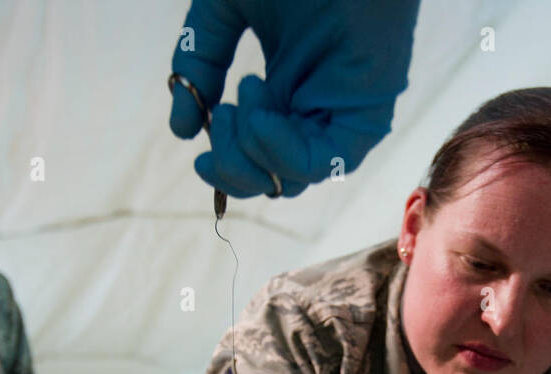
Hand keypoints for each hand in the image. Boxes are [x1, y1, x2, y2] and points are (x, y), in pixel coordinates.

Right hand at [169, 0, 418, 197]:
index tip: (198, 153)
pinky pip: (328, 162)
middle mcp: (312, 107)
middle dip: (234, 168)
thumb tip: (182, 130)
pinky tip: (262, 117)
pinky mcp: (367, 111)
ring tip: (246, 91)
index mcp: (283, 88)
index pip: (257, 158)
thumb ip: (201, 62)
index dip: (226, 167)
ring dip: (255, 153)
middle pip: (274, 180)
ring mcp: (340, 112)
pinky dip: (286, 154)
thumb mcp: (223, 10)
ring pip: (297, 178)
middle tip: (219, 117)